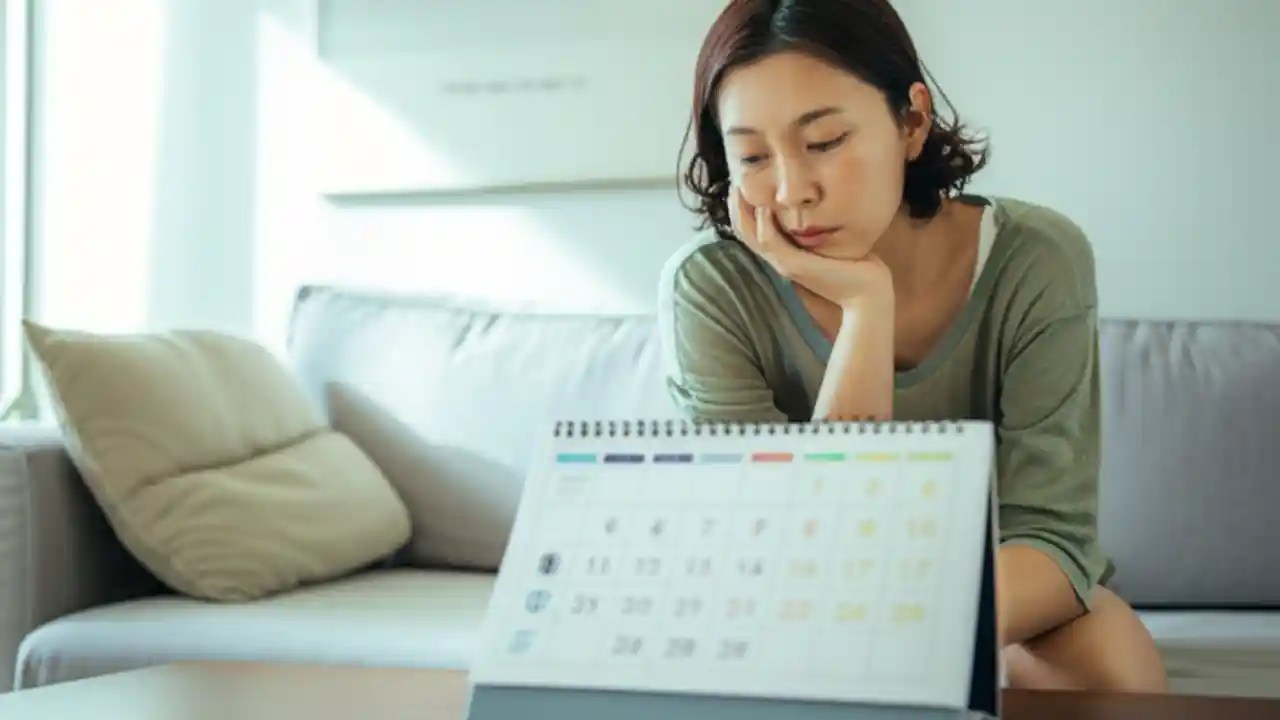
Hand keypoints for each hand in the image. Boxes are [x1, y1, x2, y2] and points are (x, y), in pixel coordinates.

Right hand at [728, 184, 890, 308]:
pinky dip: (763, 224)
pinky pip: (771, 242)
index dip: (743, 207)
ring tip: (739, 187)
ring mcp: (785, 263)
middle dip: (736, 205)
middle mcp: (779, 259)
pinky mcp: (795, 265)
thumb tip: (820, 205)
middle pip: (744, 231)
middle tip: (733, 179)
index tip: (743, 181)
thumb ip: (819, 227)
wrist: (868, 293)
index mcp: (785, 254)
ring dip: (742, 211)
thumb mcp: (832, 242)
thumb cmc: (855, 266)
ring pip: (751, 236)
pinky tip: (764, 206)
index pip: (753, 230)